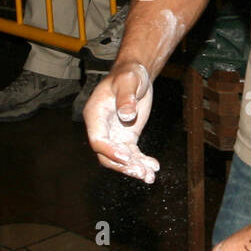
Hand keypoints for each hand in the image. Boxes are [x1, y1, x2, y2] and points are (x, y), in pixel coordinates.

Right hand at [84, 61, 158, 182]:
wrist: (135, 75)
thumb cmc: (129, 75)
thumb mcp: (128, 81)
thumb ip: (126, 97)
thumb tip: (126, 116)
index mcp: (96, 114)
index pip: (98, 140)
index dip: (110, 151)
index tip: (127, 158)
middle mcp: (102, 128)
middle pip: (106, 155)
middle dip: (123, 166)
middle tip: (141, 173)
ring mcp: (114, 135)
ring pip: (119, 158)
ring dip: (134, 168)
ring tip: (150, 175)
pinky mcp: (126, 137)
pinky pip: (132, 154)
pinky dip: (141, 162)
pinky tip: (154, 168)